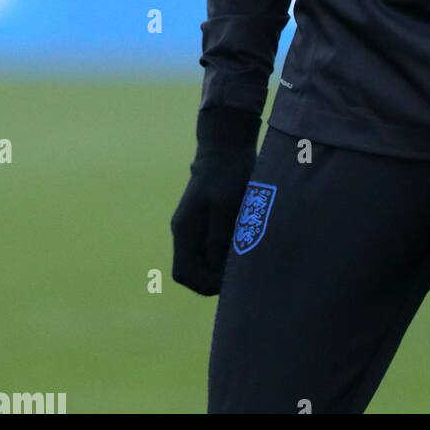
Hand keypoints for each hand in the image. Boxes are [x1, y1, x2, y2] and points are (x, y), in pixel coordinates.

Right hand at [171, 148, 255, 295]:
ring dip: (223, 264)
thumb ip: (218, 238)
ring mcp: (195, 227)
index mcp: (184, 231)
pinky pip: (213, 248)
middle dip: (216, 277)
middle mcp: (186, 233)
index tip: (231, 277)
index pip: (184, 274)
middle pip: (194, 271)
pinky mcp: (208, 222)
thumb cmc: (227, 174)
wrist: (227, 146)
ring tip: (245, 254)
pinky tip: (245, 243)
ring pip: (205, 261)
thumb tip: (215, 269)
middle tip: (242, 268)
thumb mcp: (225, 206)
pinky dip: (227, 252)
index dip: (205, 283)